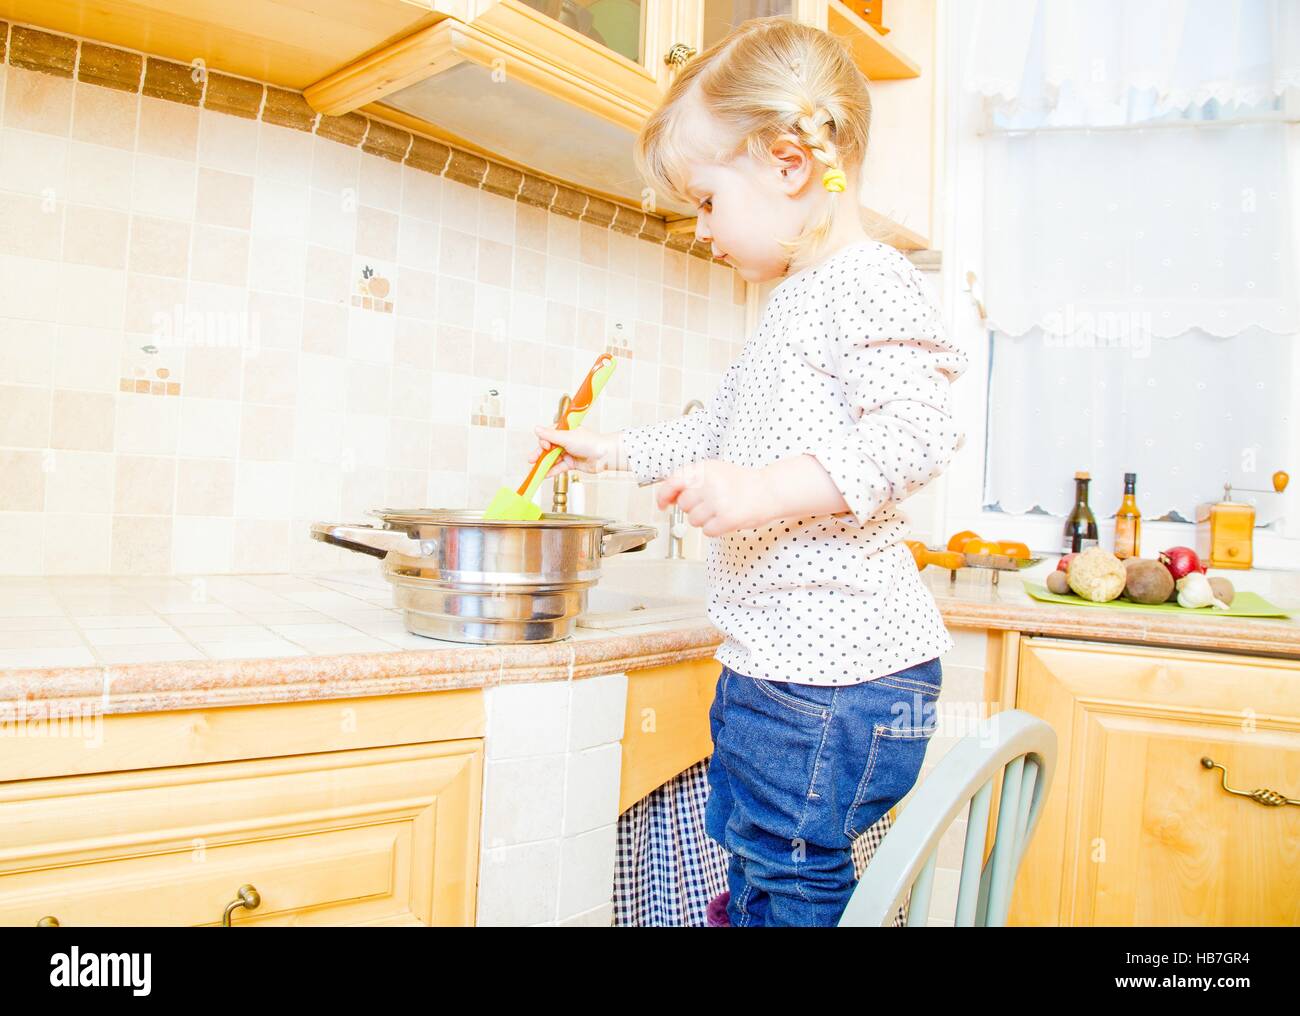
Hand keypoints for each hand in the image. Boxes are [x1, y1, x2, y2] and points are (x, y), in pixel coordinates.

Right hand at [531, 426, 622, 479]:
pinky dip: (552, 471)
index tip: (545, 446)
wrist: (605, 456)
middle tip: (531, 460)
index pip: (548, 435)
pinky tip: (545, 475)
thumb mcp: (567, 437)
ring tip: (536, 470)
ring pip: (553, 459)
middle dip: (540, 454)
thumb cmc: (590, 442)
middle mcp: (565, 441)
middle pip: (548, 448)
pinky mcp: (572, 463)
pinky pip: (559, 467)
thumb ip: (550, 435)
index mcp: (565, 430)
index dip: (544, 441)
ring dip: (545, 464)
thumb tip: (536, 428)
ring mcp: (568, 452)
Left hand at [654, 460, 778, 536]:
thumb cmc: (743, 483)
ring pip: (694, 520)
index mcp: (704, 469)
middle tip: (711, 503)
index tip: (661, 504)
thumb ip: (691, 481)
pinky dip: (716, 529)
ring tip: (721, 510)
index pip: (673, 481)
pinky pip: (707, 531)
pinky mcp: (726, 518)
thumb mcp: (715, 471)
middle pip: (683, 505)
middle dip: (694, 508)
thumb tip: (668, 498)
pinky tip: (727, 519)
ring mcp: (717, 501)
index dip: (663, 495)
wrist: (770, 490)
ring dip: (705, 519)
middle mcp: (709, 483)